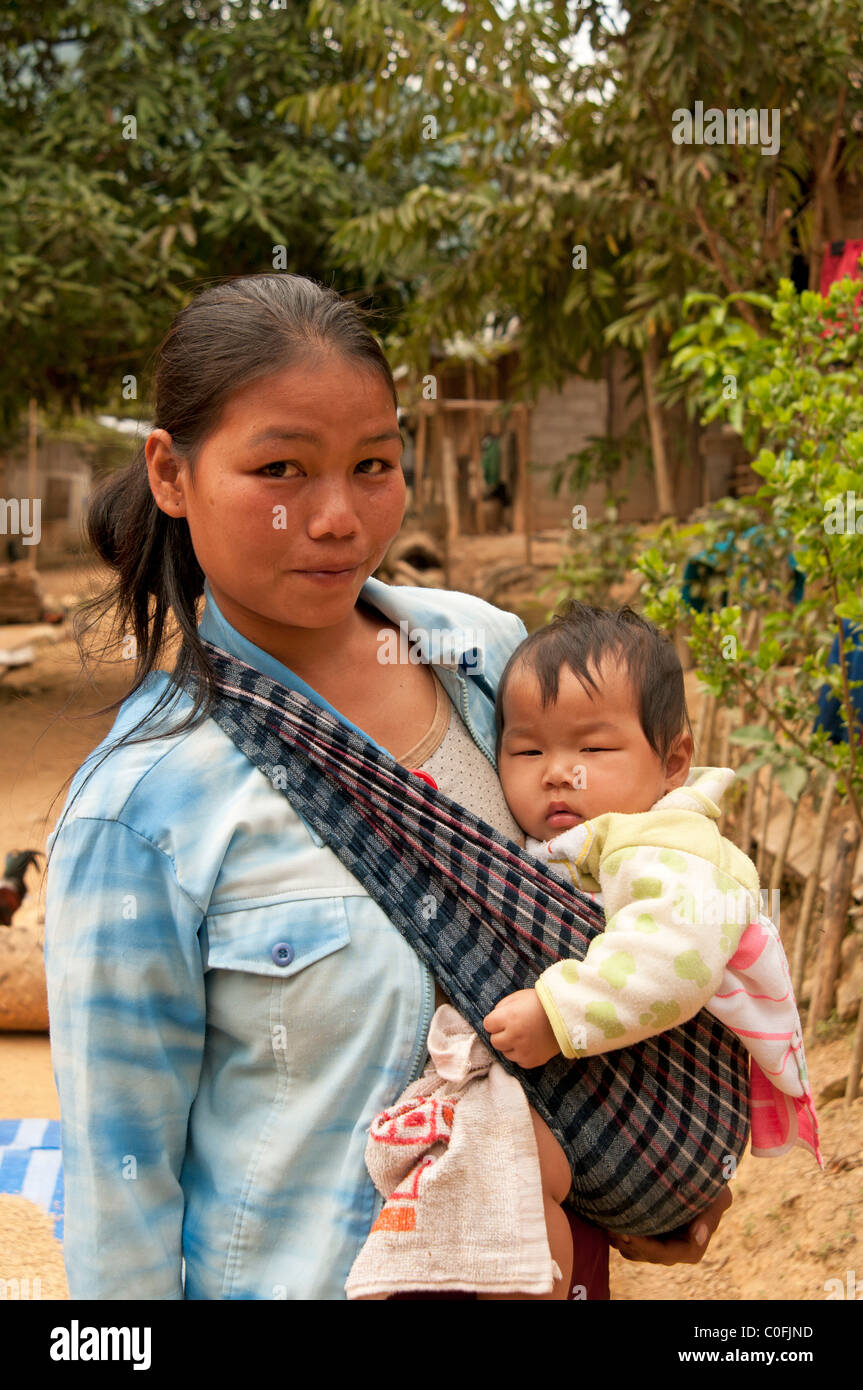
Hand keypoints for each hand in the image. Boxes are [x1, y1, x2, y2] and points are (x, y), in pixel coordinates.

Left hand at [483, 989, 559, 1067]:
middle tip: (513, 1028)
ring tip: (524, 1035)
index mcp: (509, 1017)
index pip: (487, 1024)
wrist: (568, 1015)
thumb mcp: (519, 997)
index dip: (495, 1020)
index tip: (504, 1018)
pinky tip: (531, 1043)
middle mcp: (515, 1036)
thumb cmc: (541, 1003)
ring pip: (505, 1052)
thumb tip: (492, 1021)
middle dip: (501, 1034)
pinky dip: (522, 1054)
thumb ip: (502, 1007)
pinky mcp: (533, 1061)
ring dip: (511, 1045)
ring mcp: (524, 1051)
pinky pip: (518, 1061)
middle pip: (494, 1041)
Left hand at [606, 1185, 732, 1264]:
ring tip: (605, 1222)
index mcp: (691, 1247)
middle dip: (628, 1243)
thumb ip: (709, 1216)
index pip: (665, 1254)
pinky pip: (630, 1239)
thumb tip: (698, 1237)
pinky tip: (607, 1217)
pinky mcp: (648, 1230)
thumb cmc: (709, 1182)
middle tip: (609, 1227)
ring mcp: (660, 1241)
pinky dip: (619, 1231)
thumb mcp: (717, 1196)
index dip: (645, 1248)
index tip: (625, 1233)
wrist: (695, 1167)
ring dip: (620, 1240)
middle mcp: (674, 1249)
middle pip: (647, 1255)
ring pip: (636, 1251)